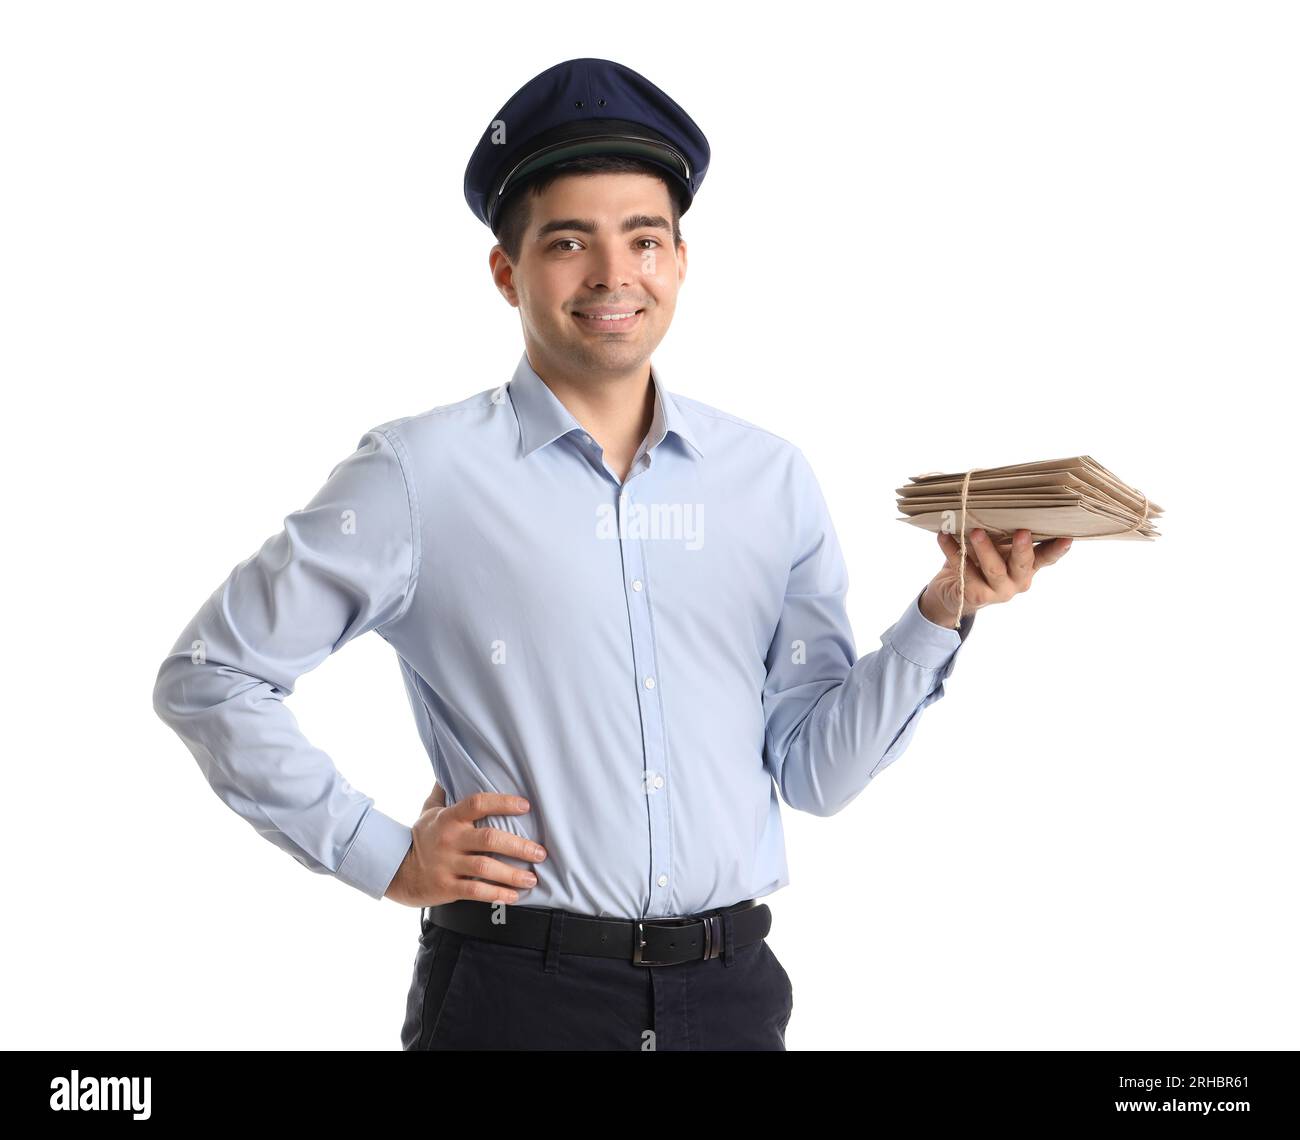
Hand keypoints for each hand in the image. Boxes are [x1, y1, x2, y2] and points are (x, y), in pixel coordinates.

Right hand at [384, 785, 545, 906]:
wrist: (398, 871)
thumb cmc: (422, 837)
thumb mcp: (429, 810)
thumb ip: (444, 791)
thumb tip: (452, 766)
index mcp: (449, 818)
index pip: (477, 804)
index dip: (502, 802)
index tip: (525, 806)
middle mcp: (449, 839)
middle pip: (489, 839)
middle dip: (519, 846)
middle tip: (540, 852)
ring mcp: (447, 864)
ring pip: (486, 868)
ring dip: (513, 874)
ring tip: (532, 877)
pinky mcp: (447, 887)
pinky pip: (476, 891)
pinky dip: (497, 894)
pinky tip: (513, 896)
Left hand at [920, 528, 1072, 626]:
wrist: (954, 592)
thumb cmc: (980, 561)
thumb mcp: (997, 546)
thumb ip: (1003, 532)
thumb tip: (1002, 499)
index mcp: (1028, 566)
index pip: (1047, 557)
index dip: (1058, 549)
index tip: (1068, 537)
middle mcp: (1018, 581)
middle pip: (1023, 564)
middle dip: (1023, 548)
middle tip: (1022, 532)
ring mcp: (998, 591)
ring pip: (994, 570)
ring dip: (985, 549)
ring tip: (975, 532)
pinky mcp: (976, 595)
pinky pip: (964, 570)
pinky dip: (953, 551)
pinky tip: (944, 536)